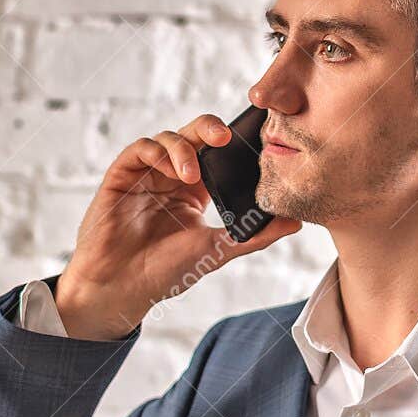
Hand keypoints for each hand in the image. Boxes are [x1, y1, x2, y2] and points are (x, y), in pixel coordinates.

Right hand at [54, 114, 300, 338]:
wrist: (122, 288)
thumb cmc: (164, 272)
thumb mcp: (216, 251)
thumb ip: (253, 235)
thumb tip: (295, 222)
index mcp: (195, 191)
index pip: (216, 155)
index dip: (232, 143)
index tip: (251, 140)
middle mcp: (171, 177)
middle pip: (193, 136)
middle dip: (210, 129)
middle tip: (225, 136)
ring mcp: (146, 175)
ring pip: (167, 139)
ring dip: (183, 148)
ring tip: (192, 174)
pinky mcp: (122, 176)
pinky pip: (140, 149)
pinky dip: (156, 152)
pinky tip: (170, 170)